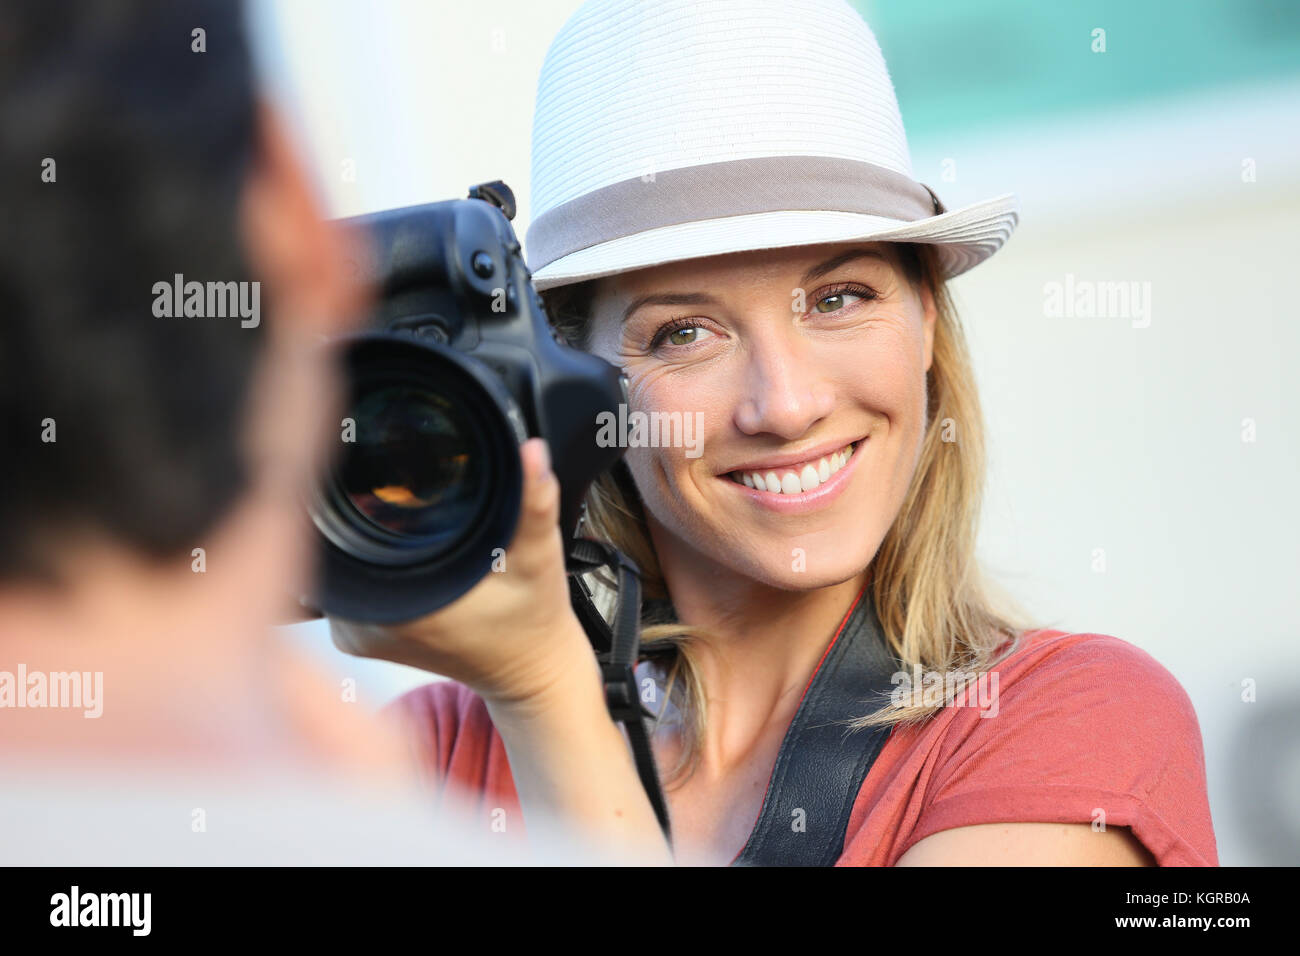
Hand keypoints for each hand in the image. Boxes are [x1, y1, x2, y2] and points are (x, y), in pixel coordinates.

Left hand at [328, 438, 596, 705]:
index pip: (343, 536)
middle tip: (387, 488)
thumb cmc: (531, 618)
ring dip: (357, 541)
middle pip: (330, 549)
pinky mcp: (361, 639)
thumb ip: (533, 502)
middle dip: (356, 514)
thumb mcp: (538, 558)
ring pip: (332, 568)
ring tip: (389, 518)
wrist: (528, 670)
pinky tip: (391, 551)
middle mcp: (363, 629)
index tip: (370, 469)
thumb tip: (531, 451)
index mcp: (398, 610)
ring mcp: (356, 638)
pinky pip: (344, 587)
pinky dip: (363, 564)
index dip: (352, 496)